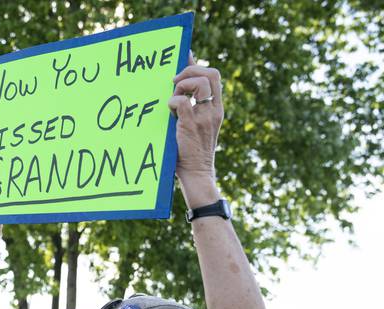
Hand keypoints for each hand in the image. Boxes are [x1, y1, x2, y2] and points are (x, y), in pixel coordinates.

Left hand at [167, 52, 223, 208]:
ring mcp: (204, 116)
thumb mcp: (194, 125)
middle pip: (211, 73)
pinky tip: (168, 113)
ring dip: (182, 85)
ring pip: (200, 83)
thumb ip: (190, 108)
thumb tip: (174, 89)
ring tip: (172, 99)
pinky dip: (172, 102)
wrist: (196, 174)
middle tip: (174, 82)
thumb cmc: (189, 151)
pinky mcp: (191, 124)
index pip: (214, 76)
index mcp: (216, 108)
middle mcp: (214, 110)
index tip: (184, 57)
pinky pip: (182, 101)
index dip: (198, 64)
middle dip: (191, 71)